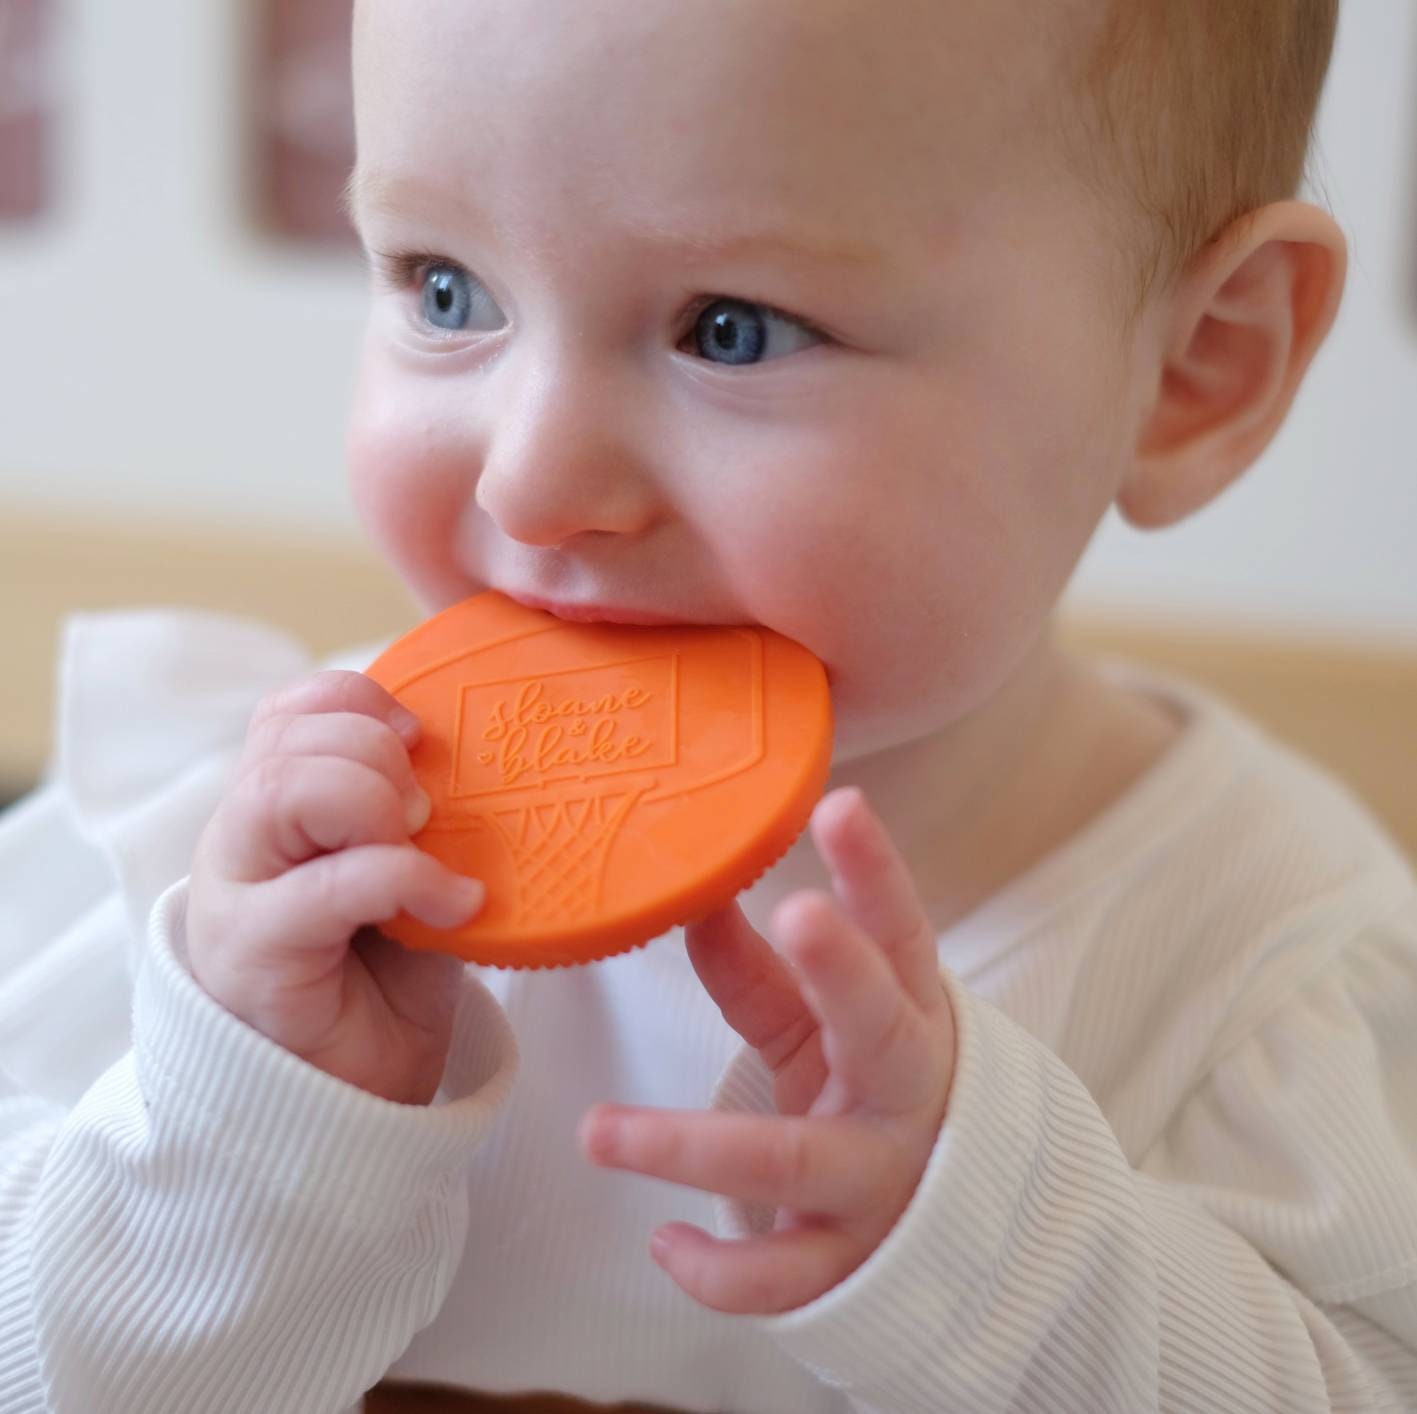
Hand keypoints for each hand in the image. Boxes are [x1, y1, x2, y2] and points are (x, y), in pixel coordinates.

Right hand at [186, 671, 485, 1103]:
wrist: (353, 1100)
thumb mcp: (409, 878)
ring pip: (280, 793)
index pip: (285, 714)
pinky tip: (456, 904)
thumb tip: (471, 766)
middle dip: (370, 752)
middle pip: (283, 744)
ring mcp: (238, 898)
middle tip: (427, 809)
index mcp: (275, 812)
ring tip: (427, 846)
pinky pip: (326, 887)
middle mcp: (242, 844)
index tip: (421, 735)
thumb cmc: (384, 982)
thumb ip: (418, 821)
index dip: (353, 700)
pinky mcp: (256, 957)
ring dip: (373, 803)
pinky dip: (405, 878)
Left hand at [579, 786, 955, 1313]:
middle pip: (879, 1028)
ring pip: (792, 1161)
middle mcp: (903, 1092)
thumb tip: (689, 901)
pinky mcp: (849, 1262)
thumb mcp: (819, 1025)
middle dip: (841, 970)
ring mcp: (878, 1182)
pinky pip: (782, 1278)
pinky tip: (661, 1241)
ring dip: (690, 1146)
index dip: (876, 872)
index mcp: (907, 1016)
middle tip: (796, 909)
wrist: (942, 1216)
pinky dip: (717, 1269)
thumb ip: (760, 972)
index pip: (899, 933)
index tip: (840, 804)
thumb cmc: (867, 1089)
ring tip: (597, 1130)